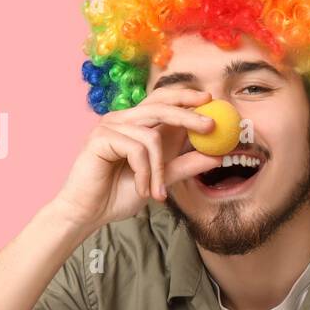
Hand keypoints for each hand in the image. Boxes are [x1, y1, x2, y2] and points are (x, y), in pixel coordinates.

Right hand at [52, 87, 223, 230]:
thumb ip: (186, 165)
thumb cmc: (120, 194)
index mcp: (137, 125)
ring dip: (160, 169)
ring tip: (157, 192)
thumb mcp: (162, 179)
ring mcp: (110, 126)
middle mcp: (124, 120)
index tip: (209, 99)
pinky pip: (136, 150)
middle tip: (211, 126)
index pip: (162, 100)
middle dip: (188, 115)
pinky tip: (141, 190)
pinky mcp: (100, 137)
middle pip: (160, 106)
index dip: (184, 96)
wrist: (90, 213)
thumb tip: (218, 155)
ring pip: (151, 136)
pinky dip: (144, 173)